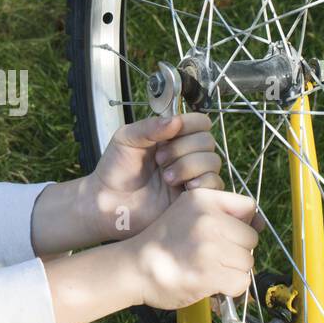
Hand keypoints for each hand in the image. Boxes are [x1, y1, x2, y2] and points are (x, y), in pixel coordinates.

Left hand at [88, 112, 225, 241]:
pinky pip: (215, 185)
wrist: (108, 202)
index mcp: (171, 136)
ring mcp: (191, 175)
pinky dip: (202, 183)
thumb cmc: (114, 170)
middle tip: (160, 161)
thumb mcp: (126, 139)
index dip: (190, 126)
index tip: (168, 136)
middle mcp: (185, 154)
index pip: (199, 122)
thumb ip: (150, 127)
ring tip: (167, 178)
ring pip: (213, 162)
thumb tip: (176, 120)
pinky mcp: (194, 197)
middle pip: (207, 141)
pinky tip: (183, 187)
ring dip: (189, 167)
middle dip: (183, 149)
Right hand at [122, 188, 260, 311]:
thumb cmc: (161, 244)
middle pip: (250, 238)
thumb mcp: (186, 212)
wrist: (134, 268)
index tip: (228, 235)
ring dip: (232, 270)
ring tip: (208, 270)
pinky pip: (241, 282)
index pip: (248, 207)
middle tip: (213, 257)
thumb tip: (260, 223)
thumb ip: (220, 213)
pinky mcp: (210, 273)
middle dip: (236, 251)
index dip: (242, 224)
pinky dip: (230, 287)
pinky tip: (211, 283)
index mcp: (203, 199)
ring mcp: (210, 247)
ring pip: (247, 262)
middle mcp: (208, 219)